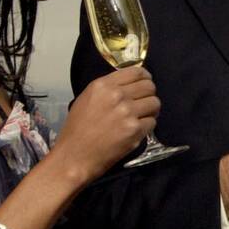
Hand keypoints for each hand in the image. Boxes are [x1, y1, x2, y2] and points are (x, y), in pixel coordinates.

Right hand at [53, 66, 159, 182]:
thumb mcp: (86, 99)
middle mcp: (117, 96)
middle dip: (149, 94)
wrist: (74, 156)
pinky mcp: (135, 130)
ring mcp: (127, 113)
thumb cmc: (76, 130)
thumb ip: (108, 90)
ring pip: (155, 103)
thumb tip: (129, 85)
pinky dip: (147, 126)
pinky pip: (152, 122)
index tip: (145, 83)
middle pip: (149, 86)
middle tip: (145, 103)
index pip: (136, 72)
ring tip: (142, 117)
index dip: (145, 77)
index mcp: (103, 85)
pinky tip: (137, 130)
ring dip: (151, 110)